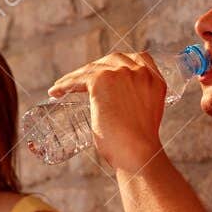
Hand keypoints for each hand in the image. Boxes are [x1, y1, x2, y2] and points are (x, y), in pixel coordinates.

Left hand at [47, 51, 170, 174]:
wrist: (137, 152)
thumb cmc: (138, 148)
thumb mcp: (145, 120)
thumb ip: (137, 108)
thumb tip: (120, 115)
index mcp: (155, 80)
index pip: (138, 60)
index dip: (121, 65)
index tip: (109, 72)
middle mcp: (141, 72)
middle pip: (114, 60)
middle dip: (97, 68)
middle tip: (83, 81)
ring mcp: (122, 73)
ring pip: (94, 69)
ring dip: (77, 76)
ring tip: (62, 87)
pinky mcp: (103, 80)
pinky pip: (79, 78)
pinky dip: (65, 84)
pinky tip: (56, 91)